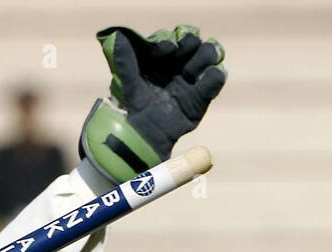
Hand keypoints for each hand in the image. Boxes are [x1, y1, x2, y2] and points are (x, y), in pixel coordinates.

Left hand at [83, 25, 225, 182]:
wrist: (144, 136)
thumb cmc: (133, 107)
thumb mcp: (127, 83)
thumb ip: (124, 61)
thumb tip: (116, 36)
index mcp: (160, 57)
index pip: (171, 38)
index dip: (169, 41)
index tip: (164, 49)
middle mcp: (178, 63)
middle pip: (193, 42)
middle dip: (189, 44)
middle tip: (180, 55)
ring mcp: (192, 77)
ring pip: (208, 54)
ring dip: (204, 55)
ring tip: (192, 70)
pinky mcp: (202, 94)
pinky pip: (216, 78)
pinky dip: (215, 75)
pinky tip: (209, 76)